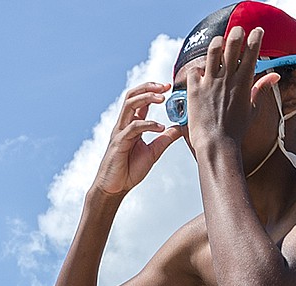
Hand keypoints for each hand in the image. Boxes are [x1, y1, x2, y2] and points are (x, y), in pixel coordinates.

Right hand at [92, 81, 184, 196]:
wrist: (114, 188)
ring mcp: (120, 132)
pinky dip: (148, 124)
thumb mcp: (154, 151)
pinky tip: (160, 127)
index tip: (168, 87)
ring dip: (146, 98)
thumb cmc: (129, 170)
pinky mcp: (119, 142)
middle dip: (148, 87)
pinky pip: (133, 127)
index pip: (140, 100)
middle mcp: (124, 125)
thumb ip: (166, 138)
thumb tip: (181, 127)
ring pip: (130, 105)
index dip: (153, 90)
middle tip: (165, 86)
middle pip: (132, 95)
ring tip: (162, 98)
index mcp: (132, 125)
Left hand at [183, 26, 279, 154]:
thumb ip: (262, 88)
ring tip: (219, 45)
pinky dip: (197, 70)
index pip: (252, 50)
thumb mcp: (253, 108)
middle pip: (233, 43)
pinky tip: (200, 75)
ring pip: (213, 50)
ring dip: (217, 43)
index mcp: (244, 82)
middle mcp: (227, 78)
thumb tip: (275, 77)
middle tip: (237, 32)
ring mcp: (210, 82)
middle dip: (236, 32)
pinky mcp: (194, 89)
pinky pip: (194, 70)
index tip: (257, 31)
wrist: (216, 144)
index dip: (256, 37)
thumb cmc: (236, 129)